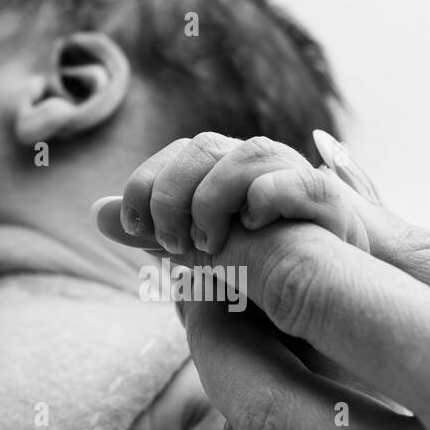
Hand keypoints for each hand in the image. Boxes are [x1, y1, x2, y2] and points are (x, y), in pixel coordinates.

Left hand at [93, 131, 374, 255]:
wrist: (333, 284)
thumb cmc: (262, 264)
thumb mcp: (198, 249)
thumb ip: (155, 231)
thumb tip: (96, 212)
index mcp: (227, 167)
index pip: (178, 153)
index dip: (149, 184)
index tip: (136, 230)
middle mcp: (260, 162)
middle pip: (205, 146)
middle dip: (175, 194)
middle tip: (169, 244)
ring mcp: (296, 175)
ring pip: (250, 152)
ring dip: (215, 197)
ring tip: (207, 246)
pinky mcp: (331, 204)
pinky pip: (304, 181)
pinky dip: (270, 197)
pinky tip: (250, 228)